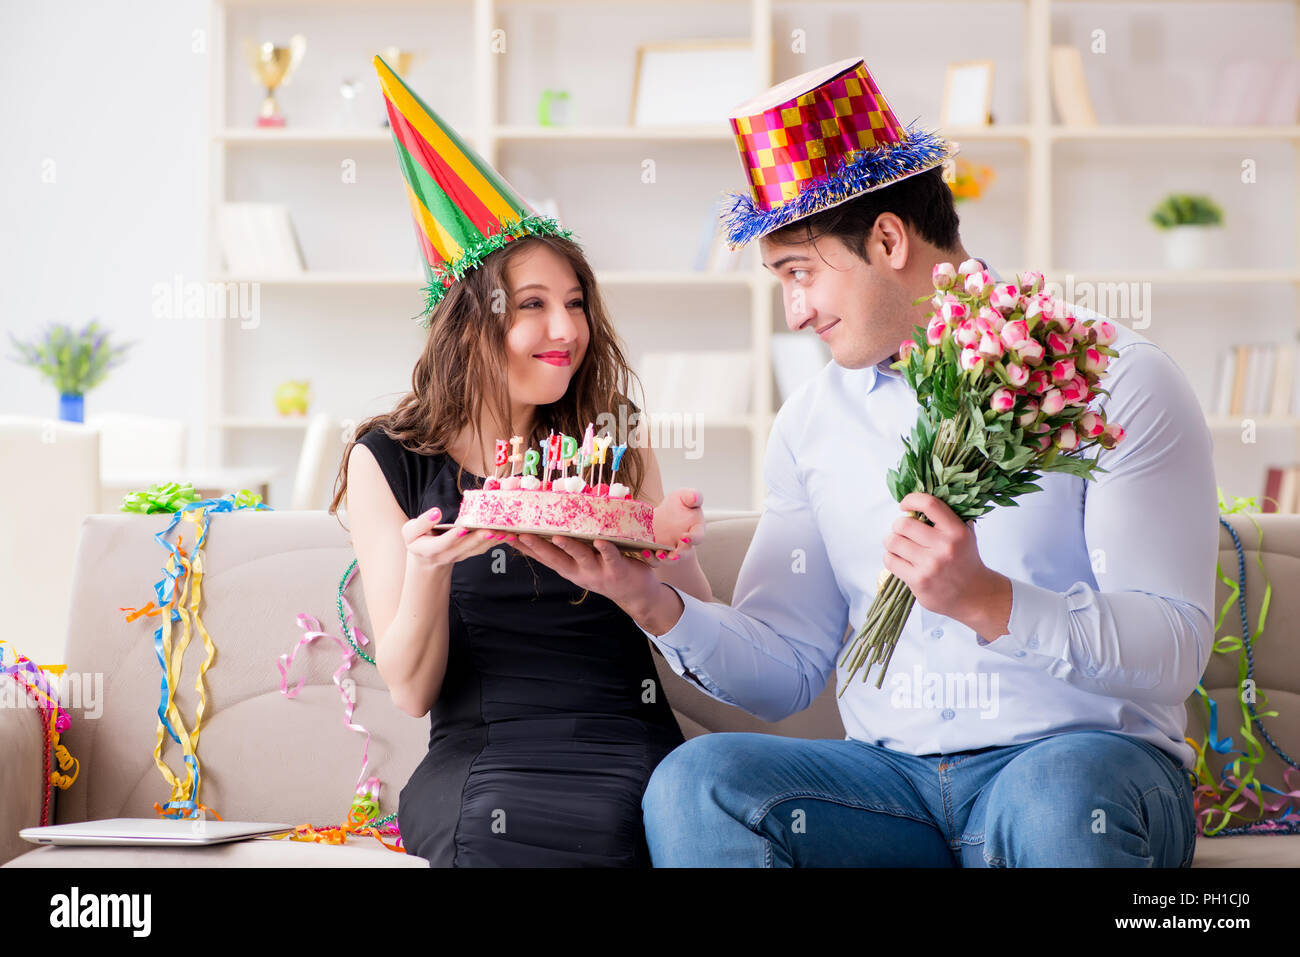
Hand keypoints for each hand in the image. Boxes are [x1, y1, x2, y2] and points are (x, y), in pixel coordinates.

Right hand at [403, 507, 503, 568]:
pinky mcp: (472, 552)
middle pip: (466, 547)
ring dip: (494, 541)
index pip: (442, 544)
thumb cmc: (418, 540)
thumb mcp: (410, 532)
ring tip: (506, 531)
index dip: (452, 537)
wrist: (427, 558)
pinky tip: (510, 532)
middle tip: (491, 530)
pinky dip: (498, 540)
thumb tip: (436, 512)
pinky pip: (486, 547)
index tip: (462, 528)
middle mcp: (449, 555)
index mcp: (431, 550)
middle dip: (479, 538)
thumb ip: (421, 523)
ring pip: (479, 548)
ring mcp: (462, 555)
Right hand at [510, 533, 666, 612]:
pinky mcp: (617, 569)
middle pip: (554, 558)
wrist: (637, 594)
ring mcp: (597, 571)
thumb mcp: (582, 563)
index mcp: (568, 568)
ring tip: (557, 536)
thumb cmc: (606, 569)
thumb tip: (550, 525)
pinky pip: (611, 556)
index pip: (541, 556)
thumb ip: (567, 548)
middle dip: (537, 547)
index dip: (523, 547)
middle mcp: (579, 571)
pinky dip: (606, 549)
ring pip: (580, 556)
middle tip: (521, 534)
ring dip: (568, 547)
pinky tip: (600, 540)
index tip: (505, 535)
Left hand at [654, 487, 705, 555]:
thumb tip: (694, 498)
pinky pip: (655, 559)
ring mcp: (671, 549)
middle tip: (674, 555)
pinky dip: (650, 558)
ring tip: (658, 555)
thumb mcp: (685, 497)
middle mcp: (684, 543)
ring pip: (670, 559)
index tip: (685, 537)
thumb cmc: (679, 505)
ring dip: (665, 559)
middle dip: (680, 555)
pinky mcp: (658, 552)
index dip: (693, 539)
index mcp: (695, 530)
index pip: (698, 536)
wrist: (665, 514)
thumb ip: (693, 496)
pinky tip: (644, 552)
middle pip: (685, 552)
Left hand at [882, 492, 1006, 627]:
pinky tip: (900, 560)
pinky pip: (890, 560)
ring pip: (892, 542)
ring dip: (891, 542)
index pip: (929, 504)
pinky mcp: (918, 581)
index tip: (904, 505)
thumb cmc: (965, 561)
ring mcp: (930, 565)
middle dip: (898, 527)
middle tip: (903, 532)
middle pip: (903, 524)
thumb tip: (920, 499)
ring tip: (900, 546)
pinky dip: (890, 558)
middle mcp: (944, 547)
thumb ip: (947, 516)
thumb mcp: (965, 534)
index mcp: (957, 531)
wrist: (974, 595)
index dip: (911, 499)